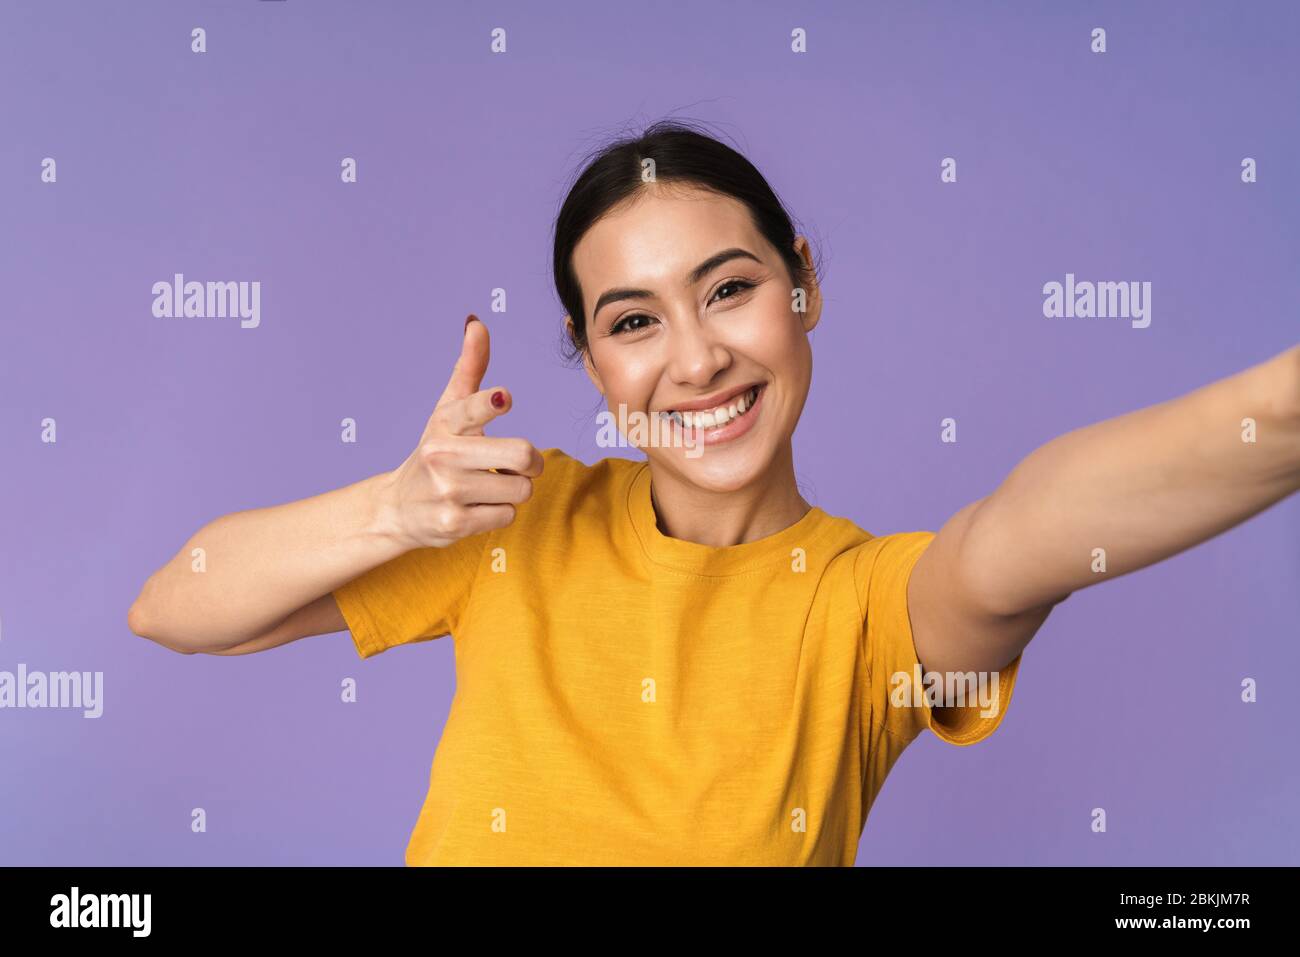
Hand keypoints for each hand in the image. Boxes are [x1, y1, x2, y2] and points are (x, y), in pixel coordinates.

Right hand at [383, 316, 543, 549]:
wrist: (398, 508)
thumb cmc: (435, 452)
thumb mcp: (447, 410)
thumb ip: (469, 368)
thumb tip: (477, 322)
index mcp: (445, 422)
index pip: (472, 407)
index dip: (491, 403)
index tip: (503, 398)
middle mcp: (442, 456)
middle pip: (522, 455)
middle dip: (531, 461)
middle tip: (520, 463)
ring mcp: (447, 492)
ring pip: (520, 489)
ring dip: (513, 489)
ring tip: (488, 486)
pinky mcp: (454, 524)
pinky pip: (507, 515)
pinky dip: (500, 512)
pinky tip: (477, 507)